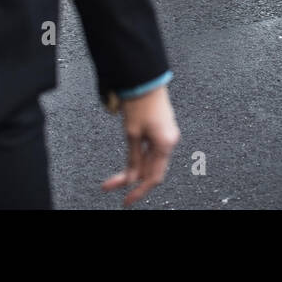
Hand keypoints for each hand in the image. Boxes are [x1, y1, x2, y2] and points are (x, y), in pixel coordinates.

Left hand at [101, 86, 179, 205]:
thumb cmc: (141, 103)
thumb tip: (131, 178)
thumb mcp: (132, 134)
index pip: (153, 177)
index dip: (139, 191)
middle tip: (112, 186)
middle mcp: (169, 141)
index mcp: (165, 144)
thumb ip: (133, 159)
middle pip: (152, 170)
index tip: (126, 200)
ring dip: (134, 169)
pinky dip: (139, 158)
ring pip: (150, 161)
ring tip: (115, 176)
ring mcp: (166, 135)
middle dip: (132, 180)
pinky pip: (151, 150)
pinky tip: (128, 163)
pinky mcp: (162, 129)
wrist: (145, 80)